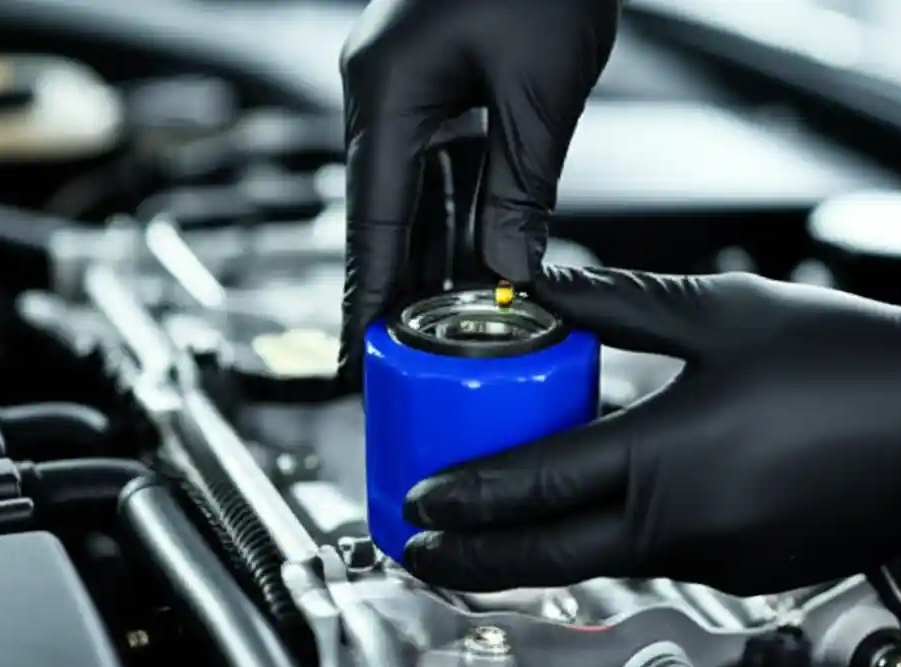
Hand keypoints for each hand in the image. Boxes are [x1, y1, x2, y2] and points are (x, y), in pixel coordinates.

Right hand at [338, 0, 621, 386]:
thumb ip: (519, 187)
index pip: (371, 223)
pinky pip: (436, 160)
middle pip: (383, 213)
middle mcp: (380, 93)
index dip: (367, 296)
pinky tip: (472, 251)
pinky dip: (453, 207)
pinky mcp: (433, 77)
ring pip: (410, 191)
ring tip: (444, 321)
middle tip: (405, 355)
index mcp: (386, 95)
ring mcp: (403, 83)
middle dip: (397, 283)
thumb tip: (512, 269)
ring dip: (429, 250)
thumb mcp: (538, 94)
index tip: (362, 356)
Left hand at [401, 266, 900, 594]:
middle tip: (422, 552)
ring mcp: (723, 560)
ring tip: (500, 532)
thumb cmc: (853, 361)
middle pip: (551, 557)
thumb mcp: (722, 312)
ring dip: (545, 551)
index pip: (535, 489)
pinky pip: (664, 561)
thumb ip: (618, 302)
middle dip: (475, 560)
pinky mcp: (755, 570)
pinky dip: (617, 543)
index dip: (466, 496)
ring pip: (606, 563)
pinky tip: (607, 516)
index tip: (418, 501)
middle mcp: (688, 527)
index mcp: (668, 460)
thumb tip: (545, 284)